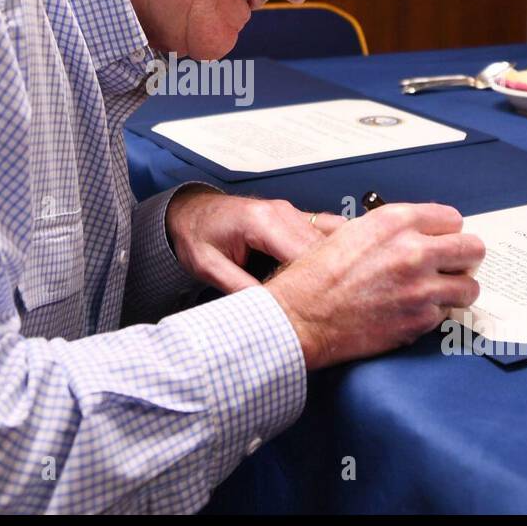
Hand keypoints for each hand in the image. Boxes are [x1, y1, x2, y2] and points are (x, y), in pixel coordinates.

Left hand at [164, 186, 345, 293]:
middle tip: (333, 308)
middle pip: (323, 247)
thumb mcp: (208, 267)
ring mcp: (291, 213)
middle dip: (331, 277)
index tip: (320, 309)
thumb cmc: (196, 235)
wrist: (189, 212)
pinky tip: (336, 273)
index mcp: (261, 222)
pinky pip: (326, 231)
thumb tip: (266, 313)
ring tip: (337, 294)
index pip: (303, 254)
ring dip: (336, 265)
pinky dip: (335, 250)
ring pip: (331, 239)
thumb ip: (238, 287)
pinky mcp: (295, 218)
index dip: (315, 283)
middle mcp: (282, 212)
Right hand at [264, 202, 483, 369]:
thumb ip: (391, 230)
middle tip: (451, 268)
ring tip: (437, 294)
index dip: (446, 233)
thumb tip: (419, 234)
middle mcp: (414, 250)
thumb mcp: (351, 232)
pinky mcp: (419, 320)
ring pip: (469, 286)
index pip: (452, 219)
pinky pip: (445, 314)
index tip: (441, 242)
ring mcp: (421, 288)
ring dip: (456, 290)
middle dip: (464, 259)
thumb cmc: (315, 277)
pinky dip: (432, 315)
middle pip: (472, 248)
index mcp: (396, 222)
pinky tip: (410, 312)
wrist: (301, 317)